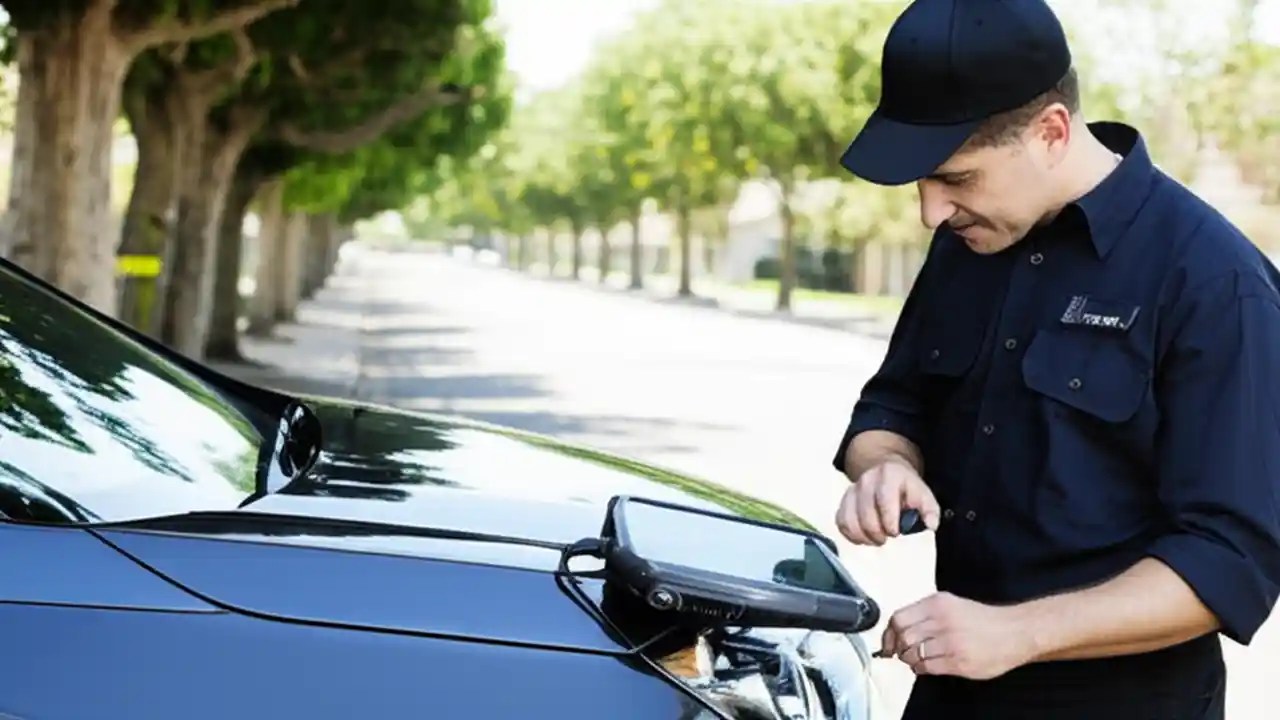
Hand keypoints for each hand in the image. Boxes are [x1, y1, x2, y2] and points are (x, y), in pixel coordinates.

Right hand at [835, 458, 939, 545]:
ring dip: (864, 536)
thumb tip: (931, 525)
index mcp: (889, 475)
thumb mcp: (923, 494)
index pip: (884, 499)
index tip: (895, 532)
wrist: (888, 472)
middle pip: (866, 515)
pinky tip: (864, 536)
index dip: (889, 520)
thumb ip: (930, 510)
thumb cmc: (906, 487)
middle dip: (878, 533)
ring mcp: (852, 490)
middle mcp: (867, 480)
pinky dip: (852, 534)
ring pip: (850, 520)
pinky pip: (841, 522)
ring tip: (876, 539)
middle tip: (887, 536)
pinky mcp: (844, 501)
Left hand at [879, 592, 1035, 679]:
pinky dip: (922, 669)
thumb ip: (925, 614)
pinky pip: (927, 668)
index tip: (888, 642)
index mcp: (937, 604)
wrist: (1015, 631)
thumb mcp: (951, 604)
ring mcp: (951, 642)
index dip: (889, 633)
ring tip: (919, 658)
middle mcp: (942, 621)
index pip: (899, 618)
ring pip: (913, 654)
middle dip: (900, 648)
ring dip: (910, 660)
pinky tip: (929, 665)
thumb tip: (897, 629)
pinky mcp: (959, 661)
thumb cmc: (983, 620)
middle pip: (903, 637)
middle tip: (904, 652)